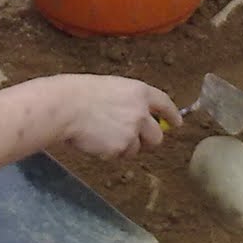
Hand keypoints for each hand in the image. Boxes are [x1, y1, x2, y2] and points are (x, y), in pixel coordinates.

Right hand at [57, 75, 180, 158]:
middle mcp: (141, 112)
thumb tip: (138, 117)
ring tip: (104, 136)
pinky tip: (96, 141)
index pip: (164, 104)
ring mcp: (133, 131)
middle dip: (148, 140)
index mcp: (139, 91)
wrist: (66, 107)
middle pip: (157, 135)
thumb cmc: (81, 93)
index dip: (172, 114)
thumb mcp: (111, 88)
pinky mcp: (121, 147)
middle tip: (132, 140)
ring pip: (138, 148)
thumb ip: (129, 101)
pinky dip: (111, 153)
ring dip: (126, 147)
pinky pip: (121, 155)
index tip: (176, 123)